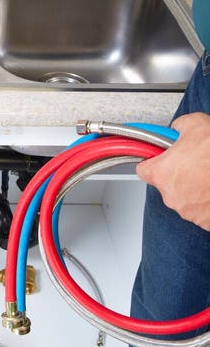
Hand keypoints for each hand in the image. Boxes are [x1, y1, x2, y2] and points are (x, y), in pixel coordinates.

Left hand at [136, 112, 209, 229]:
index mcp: (162, 172)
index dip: (151, 162)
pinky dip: (206, 201)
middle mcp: (170, 195)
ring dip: (193, 188)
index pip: (143, 170)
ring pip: (184, 198)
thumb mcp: (196, 124)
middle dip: (177, 174)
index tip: (158, 159)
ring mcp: (188, 211)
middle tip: (195, 163)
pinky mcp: (204, 222)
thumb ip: (178, 128)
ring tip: (208, 175)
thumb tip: (176, 130)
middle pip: (165, 184)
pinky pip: (200, 210)